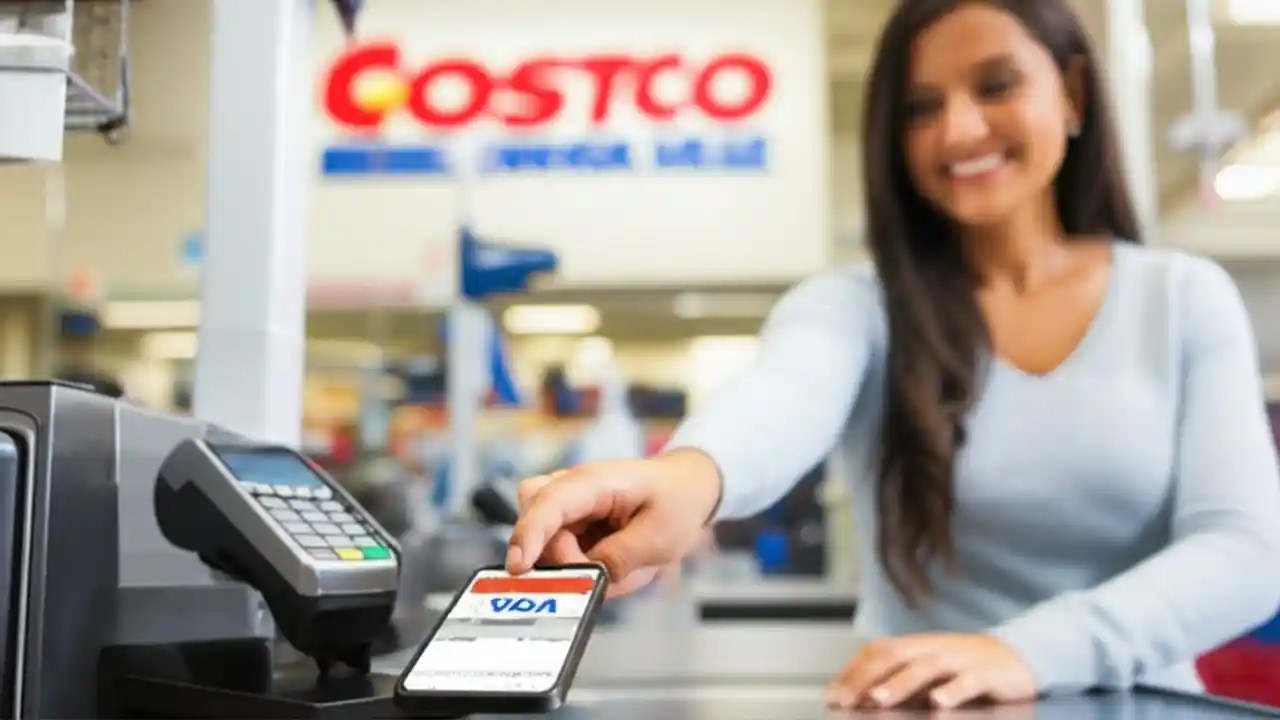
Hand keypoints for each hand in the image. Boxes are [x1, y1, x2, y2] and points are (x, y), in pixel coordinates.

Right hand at [506, 448, 721, 597]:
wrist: (687, 487)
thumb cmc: (676, 503)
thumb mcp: (661, 537)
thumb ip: (620, 558)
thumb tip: (585, 577)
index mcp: (595, 482)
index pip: (549, 502)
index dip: (529, 534)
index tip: (519, 567)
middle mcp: (572, 488)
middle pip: (532, 515)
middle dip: (551, 554)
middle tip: (594, 572)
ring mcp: (567, 504)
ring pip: (539, 534)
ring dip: (561, 561)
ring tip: (605, 567)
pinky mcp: (569, 523)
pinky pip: (554, 548)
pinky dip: (568, 563)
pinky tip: (601, 564)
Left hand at [825, 634, 1036, 709]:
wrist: (1019, 655)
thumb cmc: (964, 668)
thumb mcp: (928, 674)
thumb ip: (898, 684)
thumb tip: (861, 700)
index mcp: (915, 646)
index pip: (876, 653)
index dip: (851, 673)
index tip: (831, 697)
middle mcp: (933, 648)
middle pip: (893, 656)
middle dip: (865, 678)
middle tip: (845, 701)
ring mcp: (960, 659)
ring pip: (925, 667)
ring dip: (899, 684)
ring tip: (879, 699)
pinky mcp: (987, 673)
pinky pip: (968, 681)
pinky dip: (953, 691)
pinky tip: (939, 704)